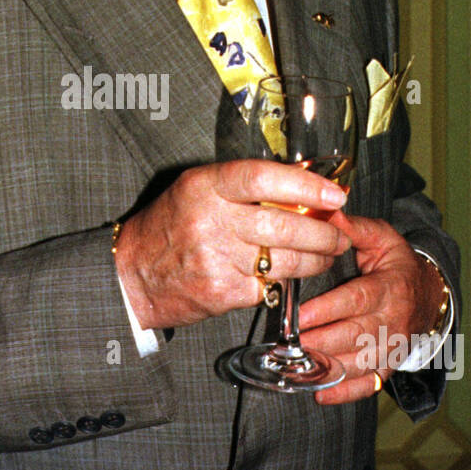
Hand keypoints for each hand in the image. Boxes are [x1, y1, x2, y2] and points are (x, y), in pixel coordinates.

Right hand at [115, 160, 350, 330]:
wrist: (132, 274)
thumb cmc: (171, 226)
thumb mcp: (197, 190)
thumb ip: (243, 187)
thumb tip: (304, 184)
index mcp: (206, 186)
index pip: (263, 178)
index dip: (306, 185)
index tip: (335, 195)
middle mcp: (211, 220)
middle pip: (284, 224)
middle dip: (323, 233)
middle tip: (339, 235)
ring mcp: (216, 258)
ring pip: (284, 260)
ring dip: (315, 260)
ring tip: (326, 256)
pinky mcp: (222, 291)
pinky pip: (268, 286)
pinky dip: (285, 281)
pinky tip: (291, 275)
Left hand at [295, 211, 445, 405]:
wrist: (429, 293)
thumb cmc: (395, 263)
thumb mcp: (382, 238)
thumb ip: (355, 228)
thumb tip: (328, 213)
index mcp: (389, 287)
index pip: (356, 301)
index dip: (327, 311)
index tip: (299, 317)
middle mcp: (393, 320)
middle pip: (354, 336)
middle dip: (319, 342)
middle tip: (287, 345)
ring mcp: (393, 346)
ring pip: (360, 363)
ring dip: (328, 368)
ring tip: (296, 368)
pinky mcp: (390, 365)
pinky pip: (370, 383)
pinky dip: (346, 392)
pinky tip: (320, 393)